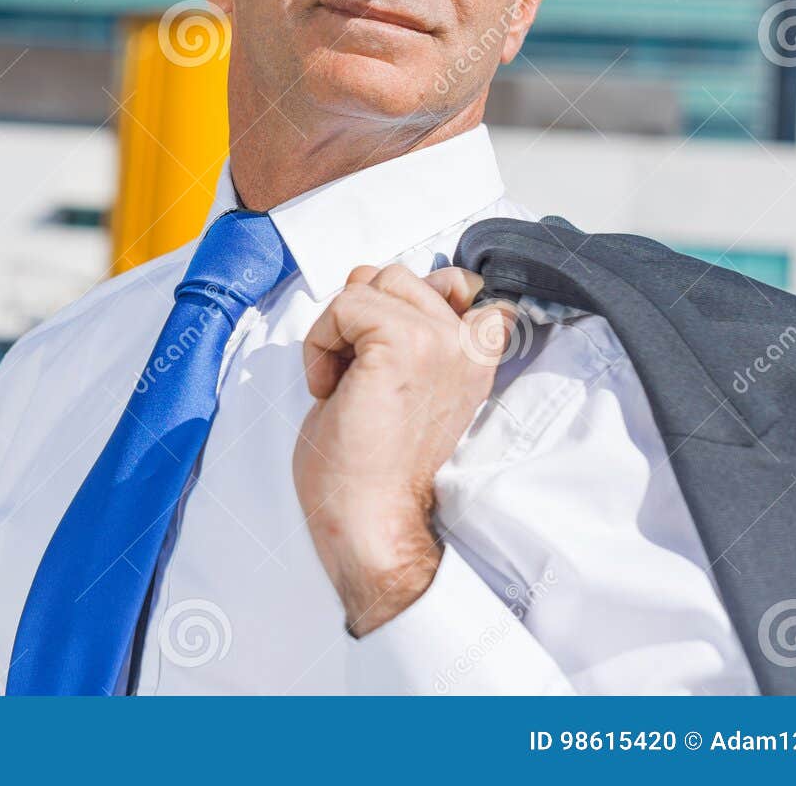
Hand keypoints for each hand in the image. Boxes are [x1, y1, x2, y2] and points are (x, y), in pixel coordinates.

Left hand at [292, 263, 517, 636]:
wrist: (369, 519)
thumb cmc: (372, 462)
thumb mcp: (405, 381)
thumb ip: (408, 330)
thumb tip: (372, 279)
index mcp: (475, 356)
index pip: (461, 282)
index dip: (406, 303)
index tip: (380, 353)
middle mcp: (468, 344)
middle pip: (397, 275)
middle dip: (359, 316)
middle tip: (354, 375)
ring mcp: (439, 342)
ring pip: (369, 282)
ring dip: (337, 328)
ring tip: (343, 381)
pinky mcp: (402, 346)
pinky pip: (344, 305)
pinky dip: (320, 343)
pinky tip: (330, 388)